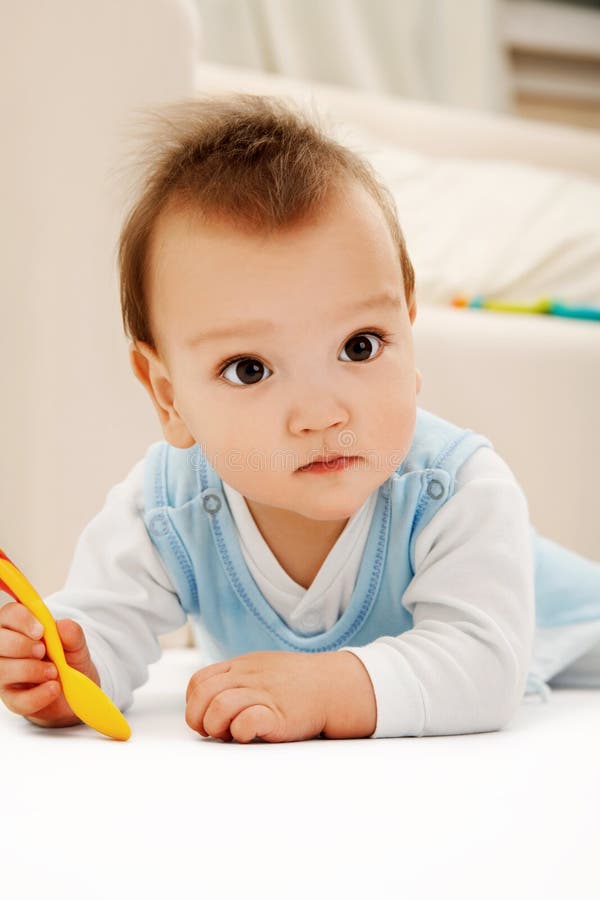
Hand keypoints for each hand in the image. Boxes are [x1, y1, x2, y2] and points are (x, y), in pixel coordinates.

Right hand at [0, 601, 99, 727]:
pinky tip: (54, 688)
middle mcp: (6, 649)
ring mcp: (6, 675)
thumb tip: (62, 626)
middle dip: (21, 645)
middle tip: (42, 651)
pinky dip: (38, 695)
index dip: (22, 620)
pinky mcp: (13, 700)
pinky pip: (18, 700)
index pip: (10, 614)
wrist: (76, 689)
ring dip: (29, 670)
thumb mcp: (76, 643)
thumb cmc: (69, 659)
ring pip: (2, 670)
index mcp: (20, 627)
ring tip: (53, 671)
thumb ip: (72, 633)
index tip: (40, 630)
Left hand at [184, 649, 376, 743]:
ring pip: (219, 707)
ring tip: (230, 734)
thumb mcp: (263, 669)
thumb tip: (211, 707)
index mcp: (242, 666)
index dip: (195, 704)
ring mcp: (264, 694)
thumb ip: (237, 681)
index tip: (205, 718)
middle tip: (213, 731)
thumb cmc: (297, 683)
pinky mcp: (279, 714)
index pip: (200, 681)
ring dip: (217, 727)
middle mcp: (249, 676)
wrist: (335, 686)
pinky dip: (241, 731)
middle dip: (199, 719)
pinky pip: (246, 721)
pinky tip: (251, 734)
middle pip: (204, 695)